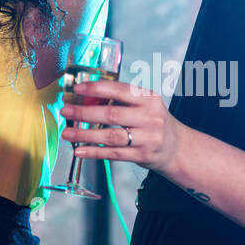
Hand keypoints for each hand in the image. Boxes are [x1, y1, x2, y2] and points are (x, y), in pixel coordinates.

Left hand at [60, 78, 184, 173]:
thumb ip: (122, 100)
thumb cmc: (155, 122)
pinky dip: (94, 152)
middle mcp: (150, 117)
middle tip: (66, 111)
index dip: (96, 88)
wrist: (178, 148)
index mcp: (149, 98)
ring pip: (110, 136)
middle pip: (111, 114)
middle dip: (84, 113)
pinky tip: (80, 150)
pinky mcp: (143, 156)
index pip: (119, 89)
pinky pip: (113, 154)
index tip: (77, 88)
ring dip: (85, 135)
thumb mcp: (146, 105)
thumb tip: (87, 96)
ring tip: (67, 132)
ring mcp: (148, 138)